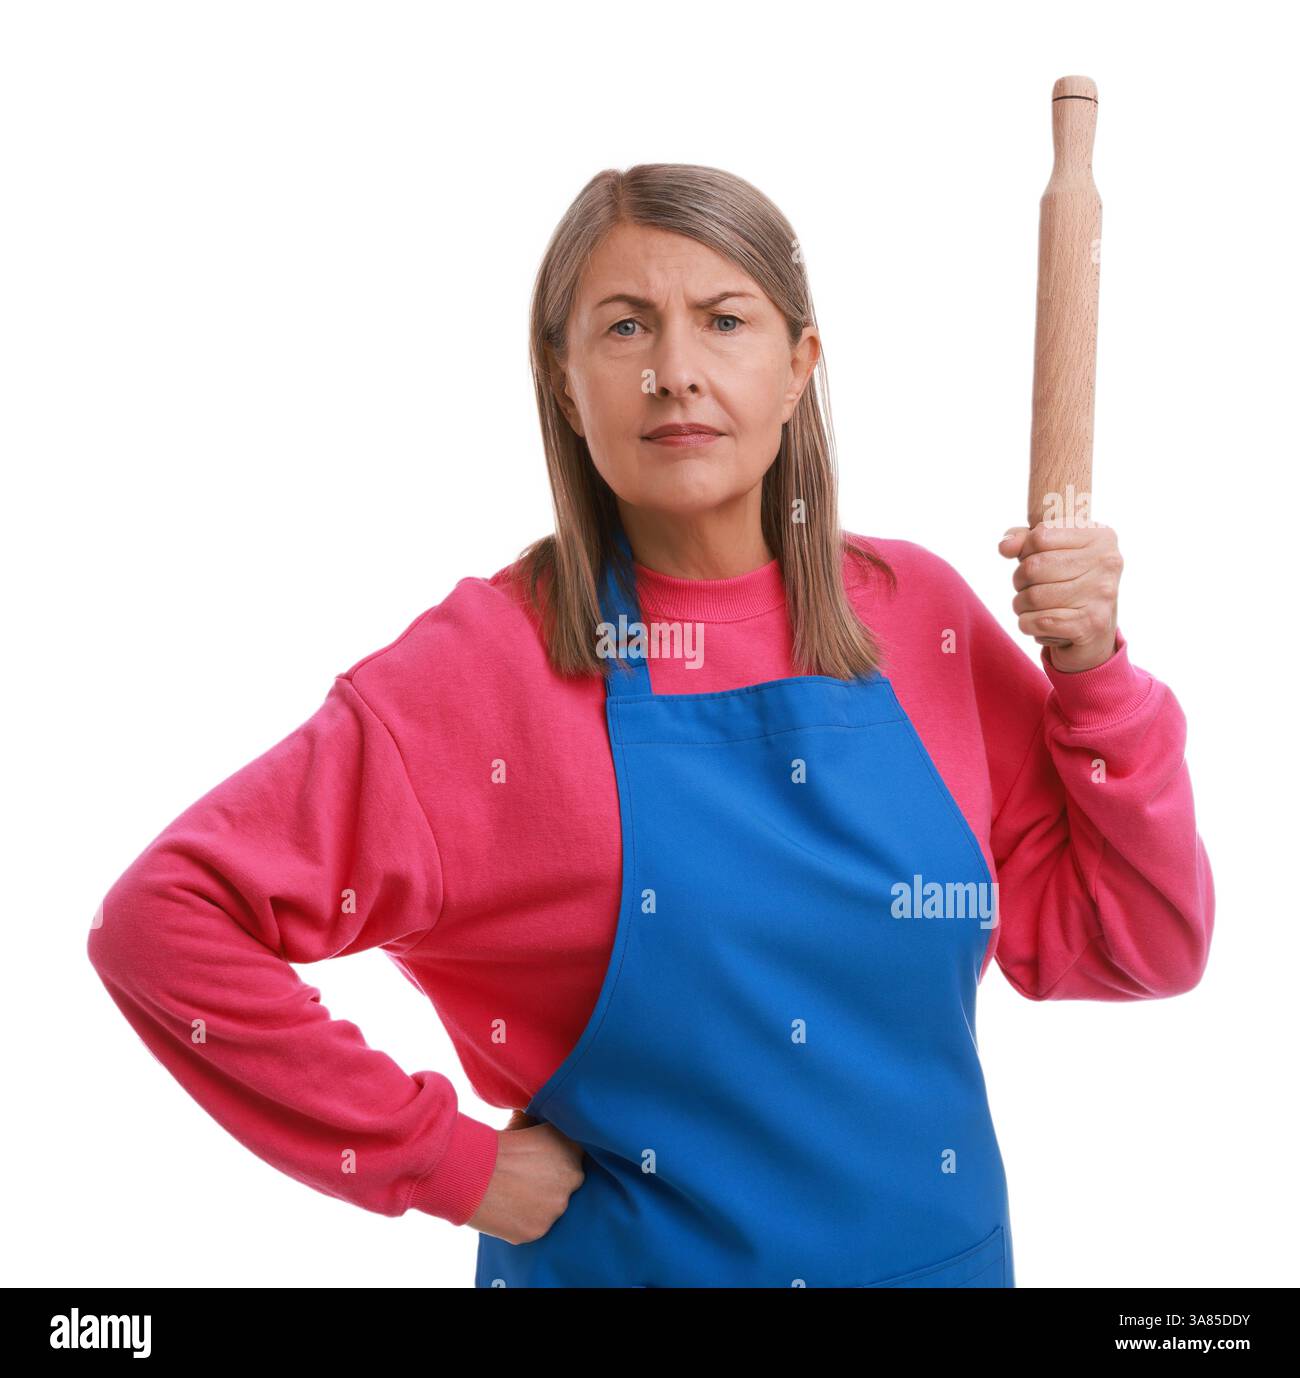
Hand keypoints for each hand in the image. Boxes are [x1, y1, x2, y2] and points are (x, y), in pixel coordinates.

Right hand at [467, 1109, 586, 1243]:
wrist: (475, 1171)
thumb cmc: (499, 1144)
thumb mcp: (525, 1121)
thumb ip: (541, 1124)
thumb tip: (540, 1116)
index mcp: (572, 1149)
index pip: (575, 1154)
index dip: (559, 1156)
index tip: (543, 1158)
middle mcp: (572, 1178)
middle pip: (567, 1184)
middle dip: (551, 1182)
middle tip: (527, 1177)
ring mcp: (557, 1207)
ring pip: (551, 1208)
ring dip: (537, 1203)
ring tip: (513, 1193)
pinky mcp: (540, 1230)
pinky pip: (534, 1226)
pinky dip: (522, 1220)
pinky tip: (506, 1208)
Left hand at [997, 521, 1121, 672]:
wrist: (1095, 633)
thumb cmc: (1068, 583)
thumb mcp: (1049, 552)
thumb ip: (1024, 540)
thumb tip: (1005, 546)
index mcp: (1100, 536)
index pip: (1040, 536)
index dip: (1024, 552)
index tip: (1032, 561)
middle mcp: (1107, 562)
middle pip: (1034, 567)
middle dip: (1019, 581)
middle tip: (1028, 589)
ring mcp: (1102, 593)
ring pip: (1032, 597)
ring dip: (1021, 605)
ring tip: (1033, 607)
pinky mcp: (1092, 623)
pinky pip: (1039, 621)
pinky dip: (1028, 624)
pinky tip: (1040, 624)